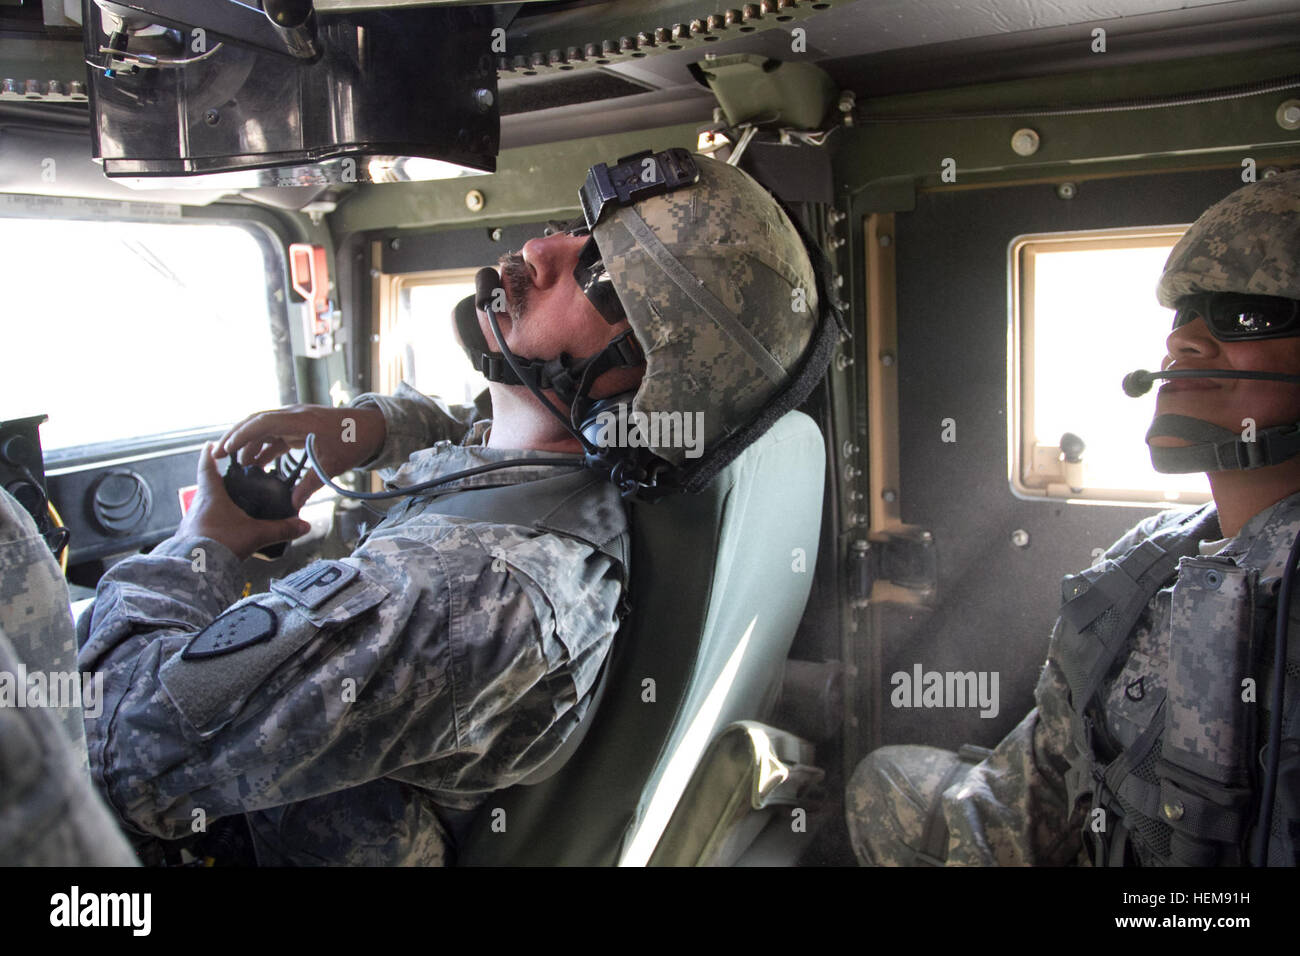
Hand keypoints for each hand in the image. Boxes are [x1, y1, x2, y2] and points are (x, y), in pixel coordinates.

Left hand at [178, 444, 310, 560]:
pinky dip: (211, 524)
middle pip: (206, 486)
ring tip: (230, 508)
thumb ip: (280, 529)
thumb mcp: (256, 534)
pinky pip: (201, 525)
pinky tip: (223, 532)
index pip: (208, 466)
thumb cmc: (219, 544)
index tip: (211, 444)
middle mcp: (198, 505)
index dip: (210, 453)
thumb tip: (302, 525)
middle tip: (231, 480)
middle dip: (218, 482)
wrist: (195, 568)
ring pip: (203, 506)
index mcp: (211, 495)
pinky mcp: (189, 538)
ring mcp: (191, 522)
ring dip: (214, 505)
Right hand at [216, 404, 386, 508]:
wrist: (372, 428)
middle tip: (218, 454)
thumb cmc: (354, 442)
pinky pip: (275, 434)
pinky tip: (256, 463)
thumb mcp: (332, 465)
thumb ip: (309, 485)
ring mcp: (296, 420)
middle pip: (256, 422)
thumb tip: (292, 505)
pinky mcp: (299, 427)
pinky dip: (264, 447)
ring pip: (264, 429)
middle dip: (236, 437)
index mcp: (300, 420)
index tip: (225, 449)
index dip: (241, 435)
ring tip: (236, 464)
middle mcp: (294, 416)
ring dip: (249, 444)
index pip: (262, 423)